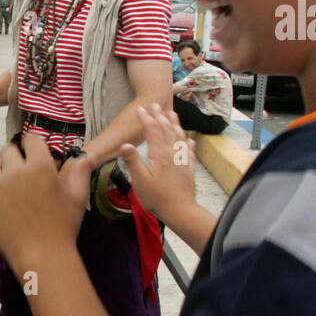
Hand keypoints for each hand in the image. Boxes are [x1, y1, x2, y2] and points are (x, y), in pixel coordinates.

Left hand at [0, 135, 90, 272]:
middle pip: (8, 150)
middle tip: (20, 171)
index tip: (32, 152)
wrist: (44, 256)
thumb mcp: (77, 198)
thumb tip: (84, 156)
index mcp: (40, 167)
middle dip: (15, 158)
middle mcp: (16, 173)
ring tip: (2, 179)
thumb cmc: (62, 228)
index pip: (31, 140)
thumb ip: (79, 173)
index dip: (32, 145)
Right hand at [118, 103, 196, 222]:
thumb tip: (125, 144)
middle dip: (160, 116)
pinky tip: (190, 140)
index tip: (141, 109)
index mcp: (159, 155)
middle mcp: (172, 154)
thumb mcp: (140, 181)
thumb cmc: (157, 198)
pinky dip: (189, 144)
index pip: (153, 131)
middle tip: (155, 105)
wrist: (180, 211)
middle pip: (166, 130)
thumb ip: (133, 162)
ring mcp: (182, 161)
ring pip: (179, 138)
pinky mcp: (189, 170)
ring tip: (173, 114)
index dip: (147, 119)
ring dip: (175, 125)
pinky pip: (190, 152)